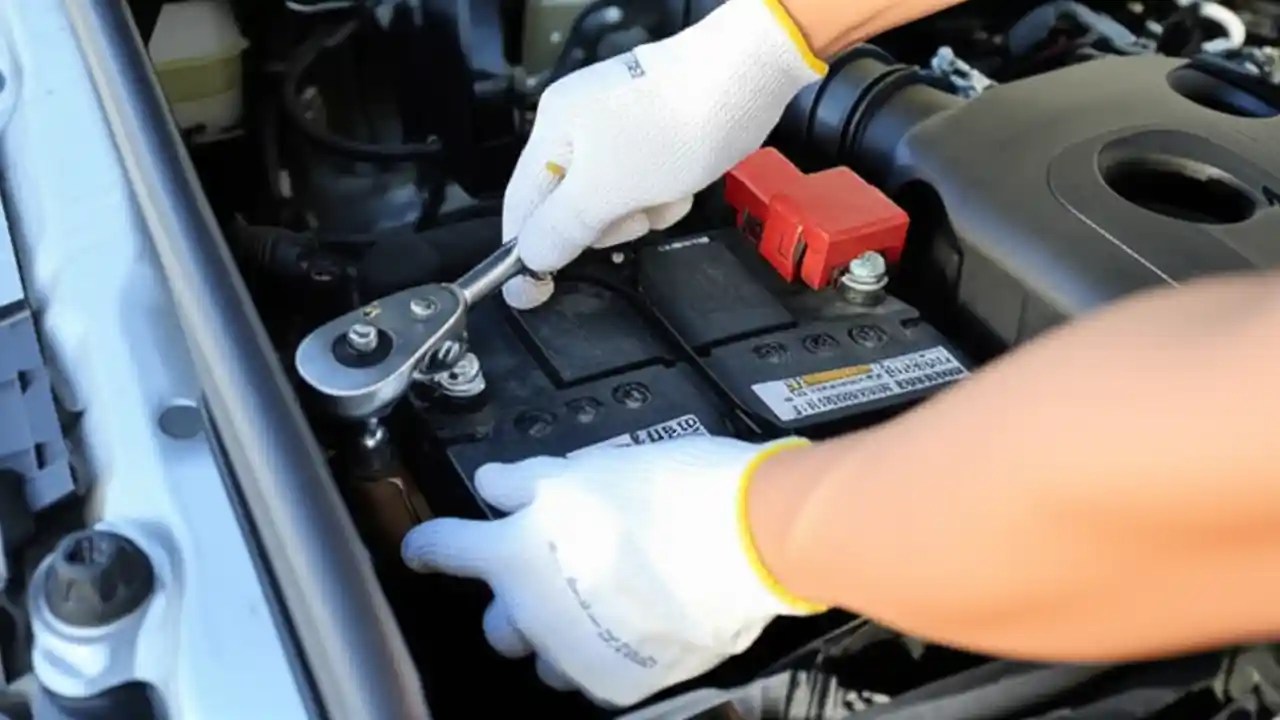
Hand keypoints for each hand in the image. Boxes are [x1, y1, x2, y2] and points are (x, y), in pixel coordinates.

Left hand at [400, 436, 824, 706]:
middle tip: (551, 573)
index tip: (421, 550)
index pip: (445, 549)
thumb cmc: (670, 489)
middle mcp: (533, 611)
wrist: (747, 538)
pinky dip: (601, 653)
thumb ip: (533, 481)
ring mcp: (574, 655)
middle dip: (512, 599)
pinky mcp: (617, 683)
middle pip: (494, 621)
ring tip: (598, 603)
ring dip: (555, 633)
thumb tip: (499, 484)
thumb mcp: (592, 467)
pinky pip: (590, 675)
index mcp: (516, 550)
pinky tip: (632, 623)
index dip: (427, 547)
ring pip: (541, 656)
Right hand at [501, 0, 825, 308]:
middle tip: (634, 214)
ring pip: (614, 203)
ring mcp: (621, 132)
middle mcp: (580, 127)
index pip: (521, 205)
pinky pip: (647, 187)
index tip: (533, 291)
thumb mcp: (606, 189)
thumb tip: (530, 256)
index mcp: (553, 129)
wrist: (746, 80)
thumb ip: (562, 227)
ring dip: (643, 210)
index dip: (524, 251)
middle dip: (606, 223)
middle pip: (570, 208)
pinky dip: (667, 194)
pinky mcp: (657, 138)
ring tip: (666, 190)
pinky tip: (684, 180)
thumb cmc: (675, 124)